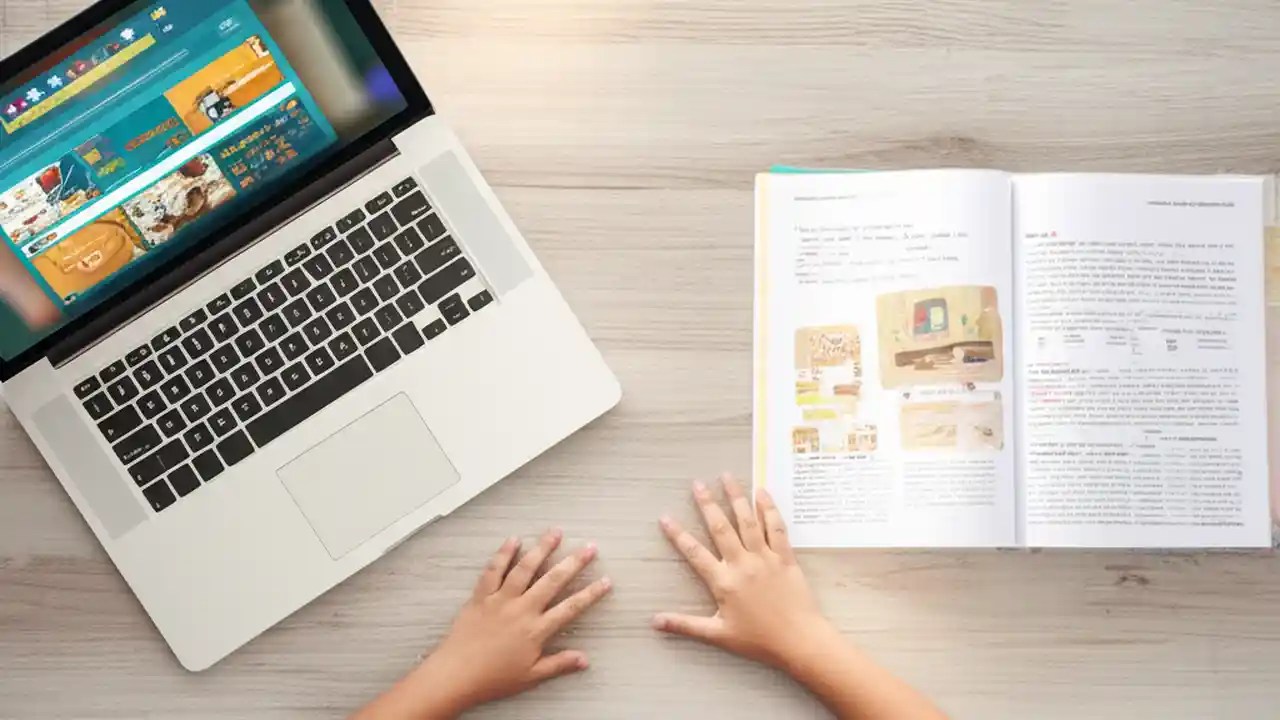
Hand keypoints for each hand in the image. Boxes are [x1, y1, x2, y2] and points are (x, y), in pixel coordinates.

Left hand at [353, 530, 611, 718]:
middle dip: (574, 562)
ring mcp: (501, 600)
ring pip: (525, 569)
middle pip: (553, 580)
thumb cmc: (493, 678)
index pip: (571, 607)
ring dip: (542, 549)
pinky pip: (493, 571)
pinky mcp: (481, 597)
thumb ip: (559, 664)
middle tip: (589, 547)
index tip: (605, 581)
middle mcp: (522, 610)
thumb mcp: (531, 676)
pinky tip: (513, 540)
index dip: (591, 593)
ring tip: (556, 533)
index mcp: (536, 630)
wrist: (456, 675)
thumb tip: (584, 659)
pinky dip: (503, 554)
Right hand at [654, 476, 948, 719]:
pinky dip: (769, 509)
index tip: (665, 517)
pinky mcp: (785, 557)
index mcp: (723, 581)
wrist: (798, 640)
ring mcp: (765, 558)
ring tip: (727, 476)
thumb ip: (685, 625)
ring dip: (737, 497)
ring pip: (748, 521)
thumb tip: (655, 621)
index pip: (695, 553)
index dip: (678, 534)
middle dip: (707, 503)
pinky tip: (762, 492)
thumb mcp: (718, 635)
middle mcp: (742, 563)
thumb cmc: (758, 640)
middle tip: (697, 483)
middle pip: (721, 527)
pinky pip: (777, 528)